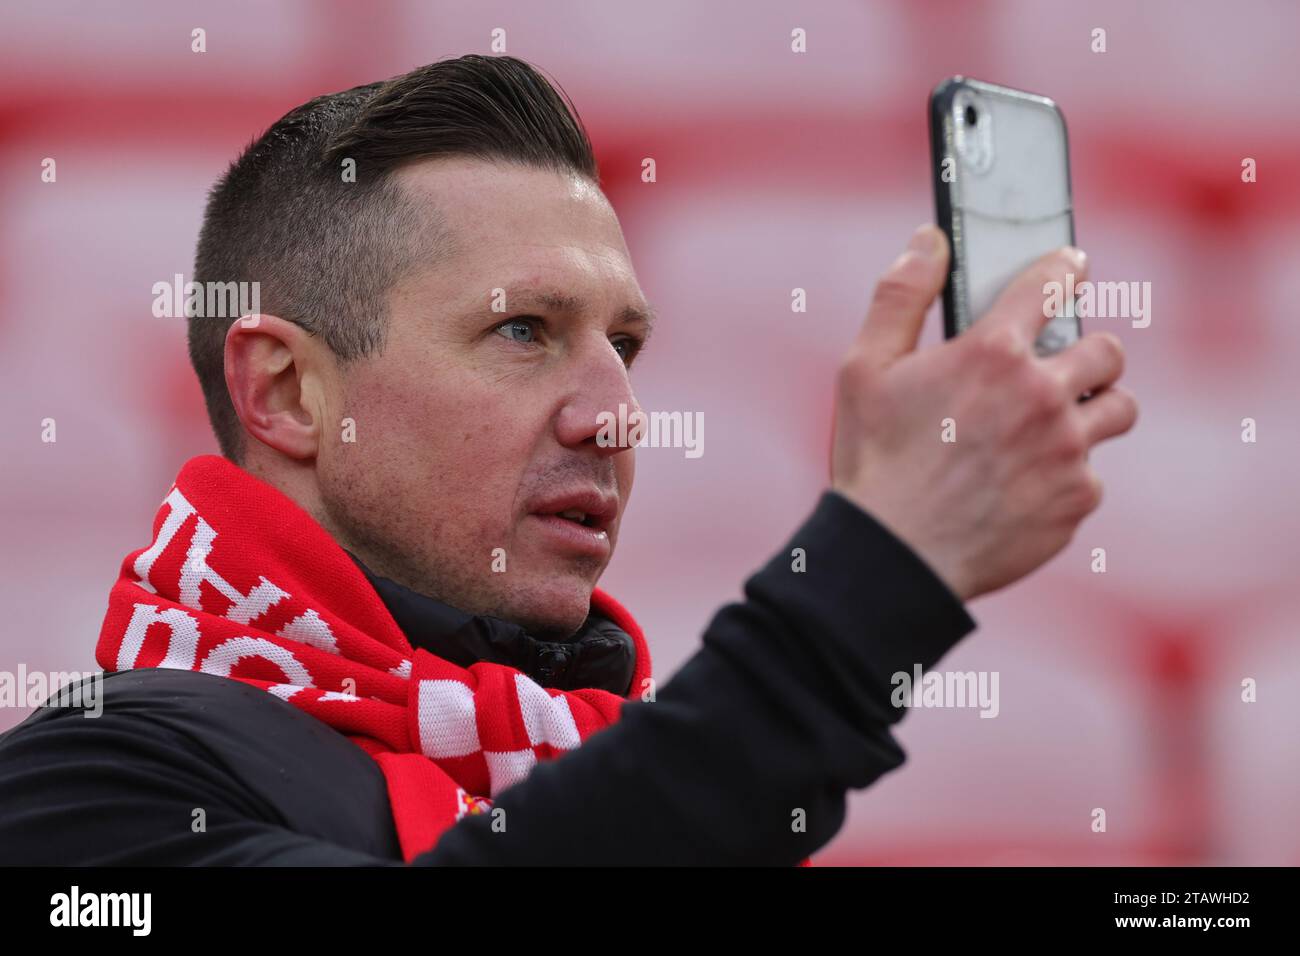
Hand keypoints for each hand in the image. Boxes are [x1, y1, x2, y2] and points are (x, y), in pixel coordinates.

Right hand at [830, 225, 1138, 601]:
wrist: (893, 557)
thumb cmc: (872, 460)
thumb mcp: (863, 368)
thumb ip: (900, 294)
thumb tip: (931, 240)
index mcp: (992, 352)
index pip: (1053, 283)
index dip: (1065, 269)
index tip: (1070, 269)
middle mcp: (1042, 394)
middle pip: (1107, 349)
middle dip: (1087, 350)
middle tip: (1059, 366)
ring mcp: (1067, 450)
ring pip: (1119, 409)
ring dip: (1094, 407)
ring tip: (1056, 423)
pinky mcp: (1076, 500)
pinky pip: (1092, 474)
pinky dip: (1066, 475)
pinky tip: (1024, 484)